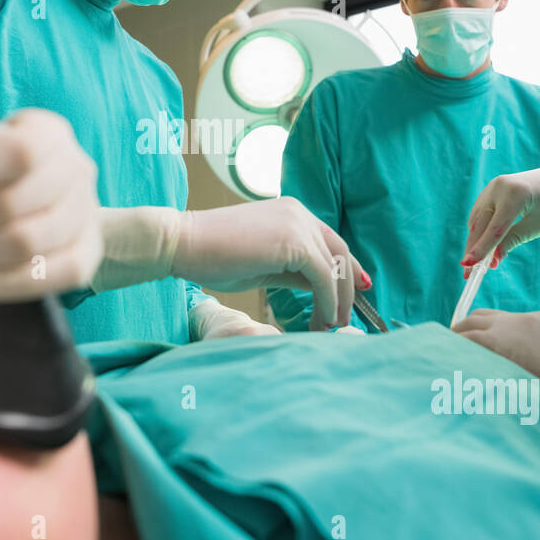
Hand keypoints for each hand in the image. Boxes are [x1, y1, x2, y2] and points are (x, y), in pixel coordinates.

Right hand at [175, 197, 367, 331]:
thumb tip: (317, 286)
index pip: (330, 241)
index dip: (347, 268)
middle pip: (340, 253)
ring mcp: (298, 225)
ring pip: (335, 267)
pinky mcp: (295, 243)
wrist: (183, 243)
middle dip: (348, 288)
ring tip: (330, 326)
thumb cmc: (212, 256)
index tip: (356, 291)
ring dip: (337, 301)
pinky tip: (321, 320)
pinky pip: (323, 277)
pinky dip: (327, 302)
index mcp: (291, 212)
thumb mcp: (263, 263)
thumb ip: (292, 270)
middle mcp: (299, 213)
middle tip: (346, 317)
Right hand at [452, 310, 539, 428]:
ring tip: (476, 346)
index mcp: (502, 342)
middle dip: (459, 332)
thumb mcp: (517, 392)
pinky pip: (514, 319)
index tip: (440, 356)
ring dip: (480, 328)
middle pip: (473, 319)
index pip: (463, 337)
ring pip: (493, 316)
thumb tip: (473, 374)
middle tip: (451, 349)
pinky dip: (502, 329)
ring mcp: (531, 318)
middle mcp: (513, 324)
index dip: (448, 346)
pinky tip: (507, 346)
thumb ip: (490, 377)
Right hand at [462, 161, 539, 275]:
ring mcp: (492, 187)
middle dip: (473, 249)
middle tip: (468, 272)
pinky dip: (479, 231)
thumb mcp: (539, 226)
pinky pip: (480, 214)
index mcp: (515, 194)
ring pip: (476, 220)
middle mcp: (498, 187)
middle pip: (480, 224)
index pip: (495, 228)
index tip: (468, 265)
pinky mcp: (490, 191)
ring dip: (474, 242)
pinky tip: (481, 247)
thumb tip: (494, 259)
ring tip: (475, 264)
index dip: (481, 249)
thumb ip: (514, 240)